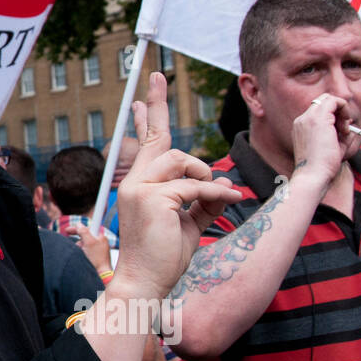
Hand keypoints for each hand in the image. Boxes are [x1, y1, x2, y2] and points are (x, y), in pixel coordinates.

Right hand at [63, 221, 111, 276]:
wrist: (102, 275)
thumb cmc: (97, 259)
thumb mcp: (89, 242)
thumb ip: (84, 231)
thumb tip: (79, 224)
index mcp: (101, 237)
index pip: (87, 228)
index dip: (77, 229)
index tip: (68, 230)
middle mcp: (100, 242)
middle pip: (84, 237)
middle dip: (79, 242)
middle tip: (77, 247)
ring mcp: (98, 250)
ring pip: (83, 246)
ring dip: (80, 249)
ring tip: (83, 255)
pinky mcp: (96, 257)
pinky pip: (85, 252)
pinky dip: (82, 254)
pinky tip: (83, 258)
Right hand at [114, 72, 242, 298]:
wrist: (146, 285)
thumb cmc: (164, 258)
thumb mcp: (189, 222)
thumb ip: (200, 199)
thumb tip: (219, 181)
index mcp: (137, 186)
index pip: (144, 144)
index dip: (145, 115)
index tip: (141, 91)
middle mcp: (133, 182)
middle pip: (160, 140)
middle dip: (157, 107)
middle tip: (154, 75)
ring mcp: (138, 188)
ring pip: (181, 160)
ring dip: (204, 175)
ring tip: (215, 195)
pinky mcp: (152, 198)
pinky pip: (194, 185)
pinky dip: (215, 193)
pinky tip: (228, 200)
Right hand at [291, 93, 355, 184]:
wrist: (313, 175)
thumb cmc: (322, 167)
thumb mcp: (331, 147)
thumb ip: (338, 135)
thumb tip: (349, 126)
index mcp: (301, 127)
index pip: (318, 110)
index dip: (334, 116)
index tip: (342, 132)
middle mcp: (301, 120)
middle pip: (322, 101)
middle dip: (338, 111)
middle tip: (344, 128)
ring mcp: (307, 118)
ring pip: (329, 99)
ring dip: (342, 111)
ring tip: (344, 131)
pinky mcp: (318, 119)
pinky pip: (335, 101)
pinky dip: (345, 109)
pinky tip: (345, 128)